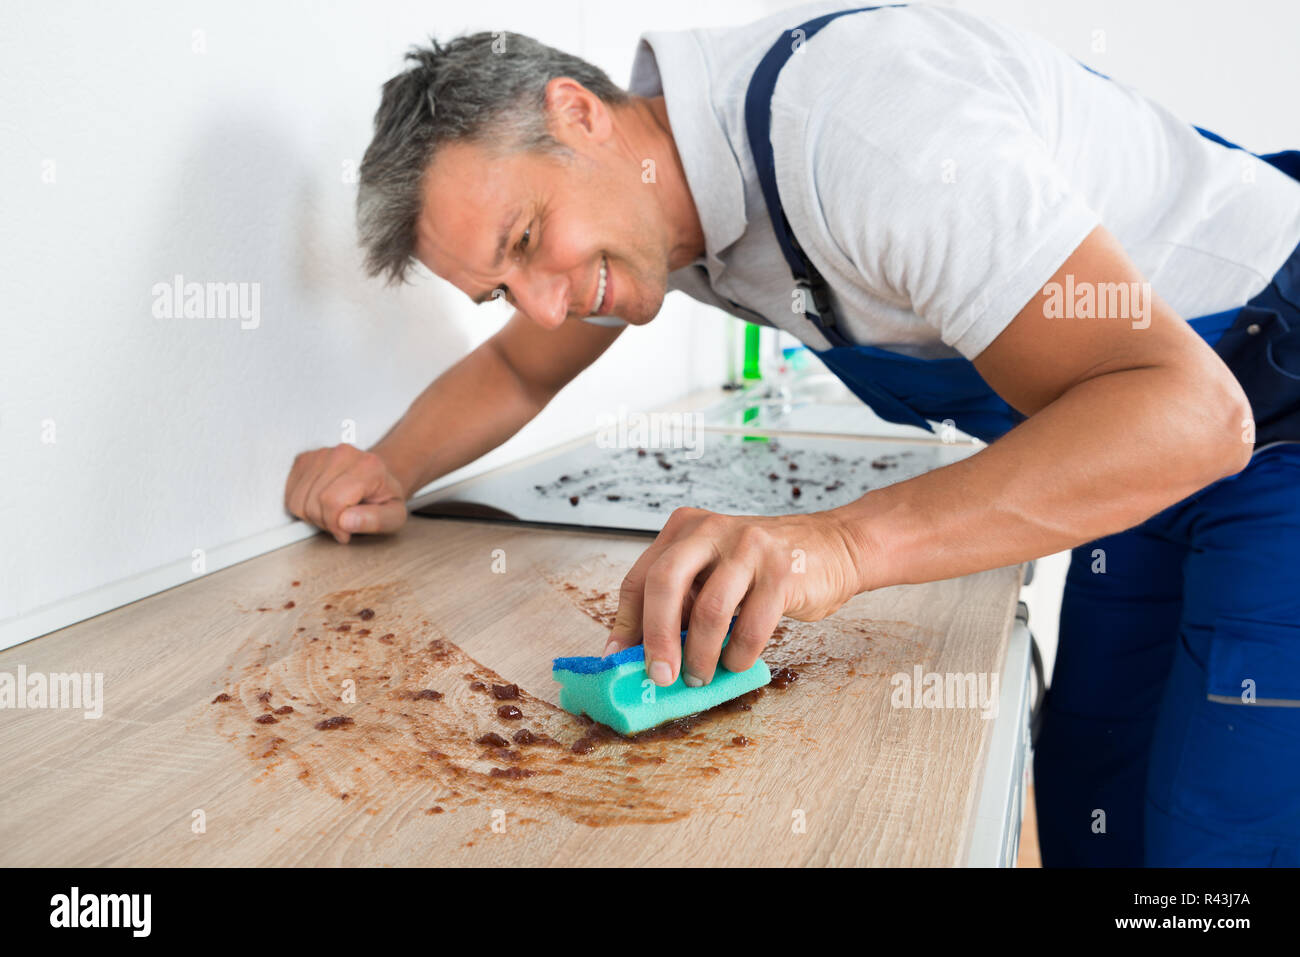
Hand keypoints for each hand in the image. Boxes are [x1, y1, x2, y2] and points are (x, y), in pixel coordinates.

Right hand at [284, 443, 407, 542]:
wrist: (378, 476)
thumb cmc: (384, 497)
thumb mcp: (394, 516)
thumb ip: (375, 521)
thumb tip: (346, 522)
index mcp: (368, 467)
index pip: (333, 502)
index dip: (335, 525)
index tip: (346, 532)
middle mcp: (343, 454)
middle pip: (313, 502)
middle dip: (324, 522)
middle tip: (341, 523)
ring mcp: (321, 454)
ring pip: (298, 500)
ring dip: (312, 515)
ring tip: (332, 513)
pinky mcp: (305, 459)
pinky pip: (290, 493)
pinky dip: (302, 506)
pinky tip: (320, 504)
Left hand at [605, 507, 865, 686]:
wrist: (833, 547)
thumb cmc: (763, 570)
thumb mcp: (714, 573)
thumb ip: (681, 602)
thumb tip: (641, 654)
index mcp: (684, 528)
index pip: (640, 578)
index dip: (626, 625)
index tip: (618, 661)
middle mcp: (711, 530)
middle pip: (665, 583)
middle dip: (657, 638)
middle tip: (659, 676)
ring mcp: (748, 546)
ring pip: (710, 610)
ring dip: (700, 655)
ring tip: (699, 677)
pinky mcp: (782, 570)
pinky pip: (751, 625)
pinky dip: (739, 654)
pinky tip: (736, 662)